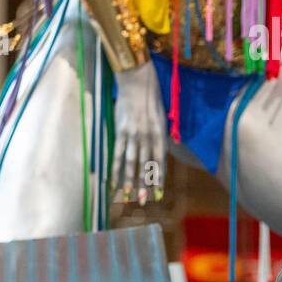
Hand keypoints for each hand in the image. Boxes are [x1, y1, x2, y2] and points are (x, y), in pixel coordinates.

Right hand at [112, 61, 166, 203]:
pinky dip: (115, 168)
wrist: (136, 80)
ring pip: (131, 163)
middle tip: (143, 201)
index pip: (159, 161)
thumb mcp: (162, 116)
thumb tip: (168, 148)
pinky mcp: (120, 131)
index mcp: (160, 134)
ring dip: (129, 181)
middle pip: (146, 166)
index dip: (158, 178)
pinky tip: (112, 180)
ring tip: (127, 196)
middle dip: (144, 185)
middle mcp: (147, 137)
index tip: (158, 193)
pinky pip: (117, 154)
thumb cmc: (150, 96)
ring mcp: (133, 135)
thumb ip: (162, 134)